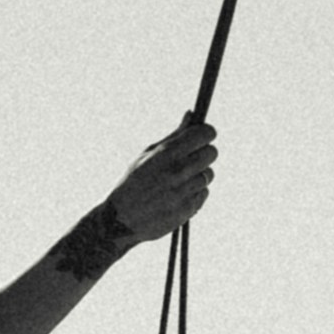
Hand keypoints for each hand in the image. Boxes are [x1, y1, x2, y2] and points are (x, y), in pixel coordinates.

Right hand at [105, 118, 217, 244]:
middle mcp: (178, 171)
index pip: (204, 134)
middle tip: (191, 159)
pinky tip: (178, 195)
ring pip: (209, 174)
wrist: (121, 219)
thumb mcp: (147, 155)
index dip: (206, 133)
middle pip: (212, 152)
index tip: (202, 137)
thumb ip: (174, 135)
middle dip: (204, 153)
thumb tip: (191, 114)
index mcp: (167, 153)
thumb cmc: (133, 182)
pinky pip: (204, 193)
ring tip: (179, 181)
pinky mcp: (189, 208)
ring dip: (198, 175)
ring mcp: (184, 191)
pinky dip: (195, 193)